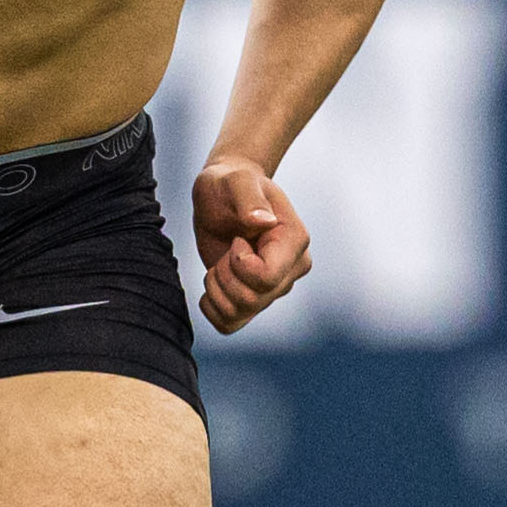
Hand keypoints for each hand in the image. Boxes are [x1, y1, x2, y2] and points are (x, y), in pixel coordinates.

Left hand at [190, 156, 310, 333]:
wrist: (224, 194)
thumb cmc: (231, 183)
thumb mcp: (236, 181)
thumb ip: (249, 199)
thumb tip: (263, 221)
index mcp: (295, 242)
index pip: (267, 278)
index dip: (239, 264)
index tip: (236, 239)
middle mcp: (291, 270)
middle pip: (251, 299)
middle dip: (224, 275)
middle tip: (226, 248)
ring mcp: (273, 288)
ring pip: (238, 313)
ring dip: (216, 289)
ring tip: (220, 262)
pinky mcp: (253, 299)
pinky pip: (229, 324)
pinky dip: (212, 307)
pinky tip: (213, 282)